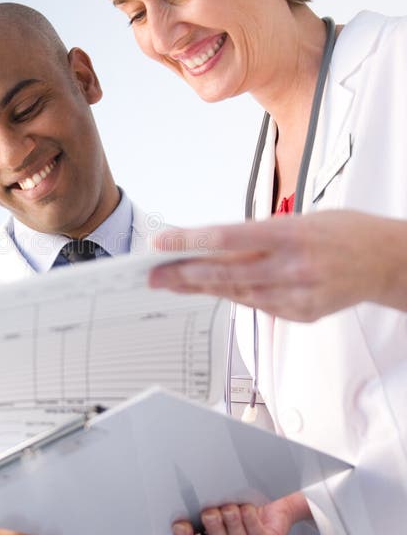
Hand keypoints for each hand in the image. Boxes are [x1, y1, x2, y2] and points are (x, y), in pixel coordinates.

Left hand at [150, 210, 406, 320]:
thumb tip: (214, 245)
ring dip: (200, 289)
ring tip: (171, 283)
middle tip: (152, 274)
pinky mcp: (302, 314)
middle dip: (182, 275)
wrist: (387, 262)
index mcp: (292, 235)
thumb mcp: (302, 219)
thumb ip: (260, 234)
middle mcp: (293, 267)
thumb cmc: (345, 232)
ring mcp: (298, 296)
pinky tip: (211, 291)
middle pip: (225, 274)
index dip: (190, 242)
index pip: (228, 238)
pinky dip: (234, 296)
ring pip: (237, 293)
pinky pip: (258, 305)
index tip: (161, 242)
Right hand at [172, 492, 310, 534]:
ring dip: (233, 525)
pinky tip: (248, 511)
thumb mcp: (219, 505)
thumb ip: (206, 506)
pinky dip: (252, 524)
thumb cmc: (243, 506)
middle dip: (214, 529)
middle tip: (210, 513)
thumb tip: (192, 497)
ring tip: (230, 509)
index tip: (181, 525)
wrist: (273, 505)